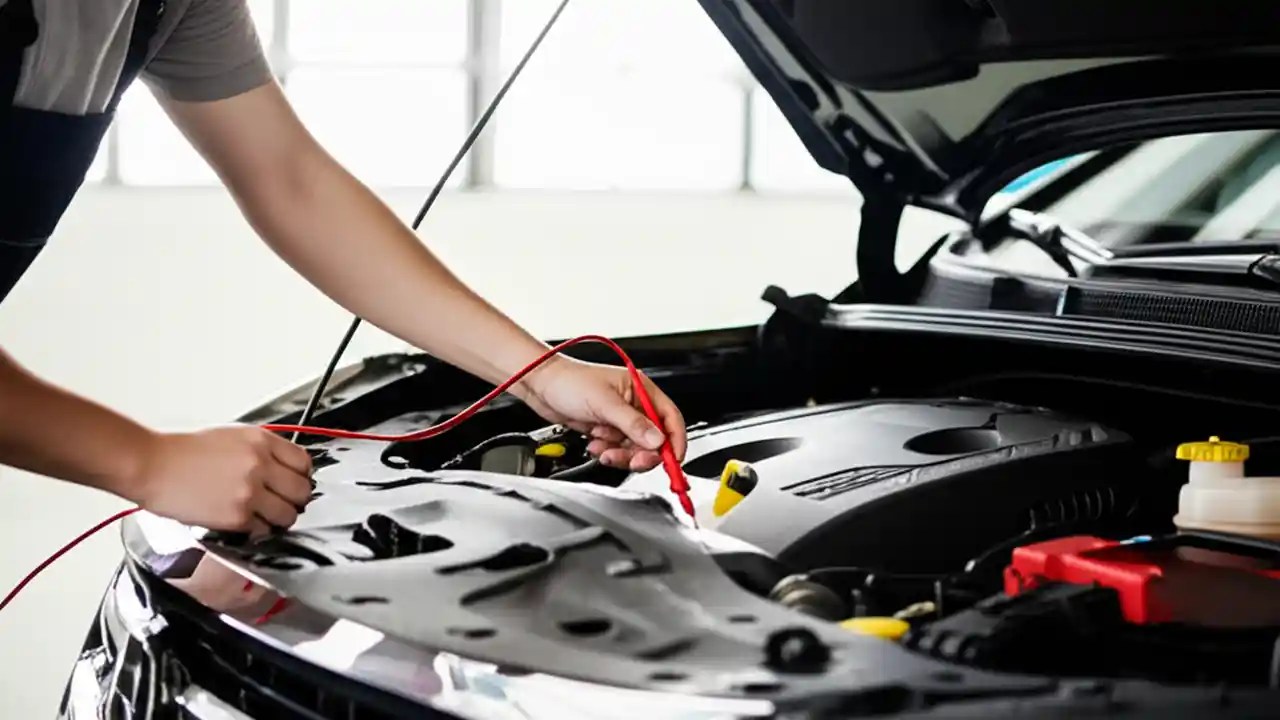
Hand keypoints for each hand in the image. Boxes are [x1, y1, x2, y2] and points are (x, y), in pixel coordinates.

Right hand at [127, 426, 313, 535]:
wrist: (152, 466)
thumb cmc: (184, 452)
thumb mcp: (232, 437)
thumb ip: (262, 451)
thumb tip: (285, 469)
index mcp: (261, 441)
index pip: (304, 462)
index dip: (301, 476)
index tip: (295, 483)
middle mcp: (260, 464)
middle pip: (301, 491)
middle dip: (295, 500)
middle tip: (284, 504)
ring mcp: (250, 491)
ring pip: (288, 515)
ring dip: (279, 519)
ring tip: (264, 517)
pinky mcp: (237, 516)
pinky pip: (263, 530)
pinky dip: (257, 531)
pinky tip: (245, 523)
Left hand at [516, 357, 685, 470]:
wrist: (541, 387)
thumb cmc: (570, 382)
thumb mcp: (605, 404)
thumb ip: (633, 424)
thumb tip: (658, 441)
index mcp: (642, 390)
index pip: (670, 419)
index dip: (674, 441)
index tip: (671, 460)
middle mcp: (635, 405)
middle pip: (654, 439)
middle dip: (642, 453)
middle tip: (630, 460)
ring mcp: (620, 419)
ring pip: (634, 448)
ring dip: (620, 453)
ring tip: (603, 448)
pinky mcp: (606, 430)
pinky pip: (617, 450)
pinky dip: (607, 452)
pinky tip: (594, 443)